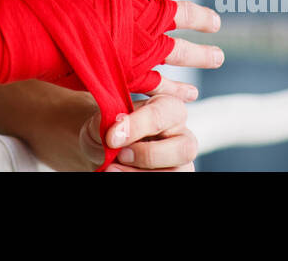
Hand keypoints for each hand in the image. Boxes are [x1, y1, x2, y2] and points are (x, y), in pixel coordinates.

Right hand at [36, 0, 224, 102]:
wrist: (33, 33)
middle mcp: (141, 13)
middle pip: (182, 14)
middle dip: (202, 18)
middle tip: (215, 23)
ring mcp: (139, 46)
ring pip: (180, 50)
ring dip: (201, 54)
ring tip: (218, 57)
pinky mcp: (129, 74)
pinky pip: (161, 83)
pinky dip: (176, 89)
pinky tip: (190, 94)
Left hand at [79, 93, 198, 170]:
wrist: (104, 150)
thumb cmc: (110, 130)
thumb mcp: (102, 120)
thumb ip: (107, 119)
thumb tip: (116, 125)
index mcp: (168, 107)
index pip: (162, 113)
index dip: (137, 126)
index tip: (111, 138)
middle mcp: (182, 133)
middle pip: (185, 148)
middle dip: (149, 154)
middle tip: (121, 155)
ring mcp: (181, 159)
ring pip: (177, 172)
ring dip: (141, 173)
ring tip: (112, 169)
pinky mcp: (176, 174)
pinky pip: (167, 181)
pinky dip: (137, 177)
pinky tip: (119, 172)